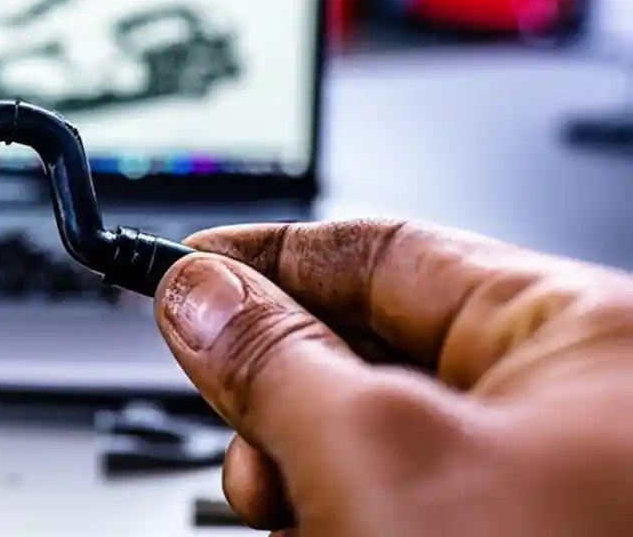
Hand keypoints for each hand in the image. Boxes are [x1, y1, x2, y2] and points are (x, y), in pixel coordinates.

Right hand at [156, 219, 632, 535]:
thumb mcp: (378, 460)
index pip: (384, 252)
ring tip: (306, 530)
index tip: (181, 271)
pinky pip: (399, 507)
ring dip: (309, 484)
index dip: (268, 260)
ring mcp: (544, 489)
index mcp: (580, 338)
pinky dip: (346, 525)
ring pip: (373, 446)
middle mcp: (573, 409)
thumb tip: (199, 295)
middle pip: (373, 354)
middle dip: (289, 403)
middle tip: (252, 448)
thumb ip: (274, 359)